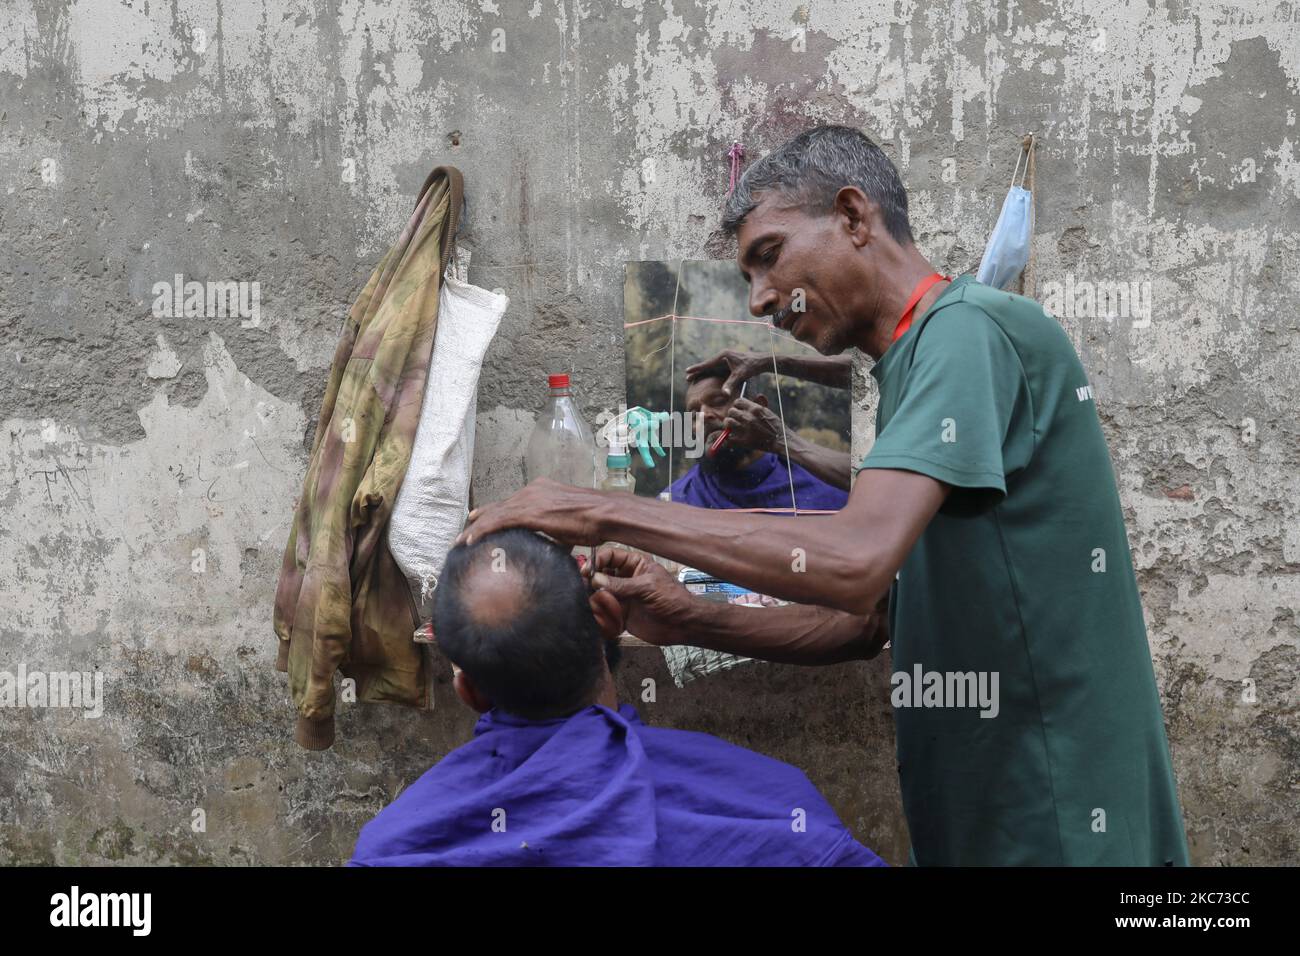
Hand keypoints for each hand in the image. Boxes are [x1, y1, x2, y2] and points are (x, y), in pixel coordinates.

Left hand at [456, 478, 606, 546]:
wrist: (604, 513)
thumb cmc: (595, 521)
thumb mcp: (570, 525)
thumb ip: (556, 534)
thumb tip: (553, 550)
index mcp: (542, 490)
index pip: (513, 501)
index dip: (495, 511)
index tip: (481, 518)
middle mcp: (533, 491)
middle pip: (500, 506)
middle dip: (481, 518)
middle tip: (466, 529)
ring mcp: (529, 500)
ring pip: (495, 513)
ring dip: (477, 528)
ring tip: (462, 540)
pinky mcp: (528, 512)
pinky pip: (498, 521)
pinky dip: (483, 530)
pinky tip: (471, 540)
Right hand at [584, 547, 694, 647]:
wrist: (683, 625)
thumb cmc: (673, 600)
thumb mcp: (648, 587)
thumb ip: (621, 585)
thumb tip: (596, 580)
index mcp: (635, 564)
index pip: (610, 556)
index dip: (597, 560)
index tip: (587, 570)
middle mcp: (626, 578)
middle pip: (600, 574)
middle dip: (591, 580)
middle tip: (584, 587)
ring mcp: (623, 596)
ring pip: (599, 593)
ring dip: (593, 598)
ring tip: (591, 603)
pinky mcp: (621, 613)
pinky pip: (604, 611)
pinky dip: (598, 613)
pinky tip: (599, 616)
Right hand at [685, 349, 767, 395]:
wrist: (761, 361)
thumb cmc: (751, 367)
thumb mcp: (740, 375)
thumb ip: (731, 384)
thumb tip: (724, 394)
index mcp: (723, 356)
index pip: (707, 363)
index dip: (697, 368)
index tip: (687, 371)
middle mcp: (722, 356)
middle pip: (707, 365)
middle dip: (697, 371)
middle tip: (687, 377)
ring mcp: (725, 359)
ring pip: (710, 367)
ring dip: (702, 372)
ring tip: (692, 378)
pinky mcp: (728, 363)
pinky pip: (715, 368)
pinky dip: (709, 373)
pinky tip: (704, 377)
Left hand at [720, 397, 780, 452]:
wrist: (781, 440)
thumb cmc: (776, 426)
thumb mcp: (769, 411)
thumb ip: (761, 403)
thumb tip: (758, 395)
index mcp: (755, 409)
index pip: (738, 401)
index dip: (737, 405)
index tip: (740, 409)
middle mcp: (749, 418)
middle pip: (731, 411)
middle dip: (733, 414)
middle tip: (736, 418)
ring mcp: (746, 430)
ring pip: (728, 422)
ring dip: (729, 424)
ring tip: (733, 426)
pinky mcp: (744, 441)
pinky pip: (729, 437)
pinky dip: (729, 436)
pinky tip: (733, 436)